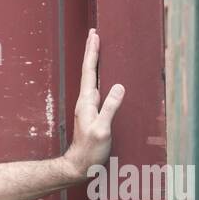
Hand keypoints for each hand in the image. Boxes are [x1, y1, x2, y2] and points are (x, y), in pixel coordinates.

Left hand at [60, 29, 123, 183]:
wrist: (79, 165)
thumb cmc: (90, 150)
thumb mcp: (102, 129)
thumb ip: (110, 108)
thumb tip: (118, 87)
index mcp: (87, 101)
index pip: (90, 71)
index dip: (92, 53)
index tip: (95, 35)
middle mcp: (86, 101)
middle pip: (89, 70)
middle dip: (92, 51)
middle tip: (94, 34)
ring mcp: (88, 107)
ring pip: (92, 78)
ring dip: (94, 62)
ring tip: (97, 49)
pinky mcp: (93, 113)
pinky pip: (97, 88)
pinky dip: (99, 77)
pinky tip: (103, 78)